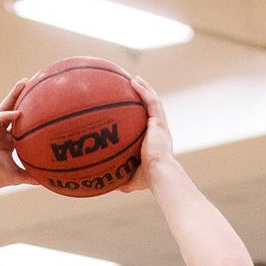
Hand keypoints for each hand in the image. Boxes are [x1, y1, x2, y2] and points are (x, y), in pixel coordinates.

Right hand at [0, 81, 31, 194]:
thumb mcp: (17, 175)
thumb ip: (31, 175)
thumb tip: (50, 180)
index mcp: (6, 140)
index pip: (19, 122)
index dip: (29, 111)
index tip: (42, 101)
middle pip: (12, 110)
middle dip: (21, 96)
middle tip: (33, 82)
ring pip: (3, 109)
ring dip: (13, 96)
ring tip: (23, 84)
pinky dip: (6, 116)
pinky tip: (18, 113)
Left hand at [123, 75, 174, 191]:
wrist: (160, 174)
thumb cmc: (147, 180)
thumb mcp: (130, 179)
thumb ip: (120, 179)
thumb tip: (105, 185)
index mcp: (154, 143)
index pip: (147, 126)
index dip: (141, 116)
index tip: (131, 110)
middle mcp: (159, 132)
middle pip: (151, 110)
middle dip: (143, 98)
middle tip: (132, 89)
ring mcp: (160, 126)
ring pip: (153, 102)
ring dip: (144, 89)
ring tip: (134, 79)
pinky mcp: (159, 122)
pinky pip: (151, 101)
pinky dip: (144, 90)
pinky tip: (134, 81)